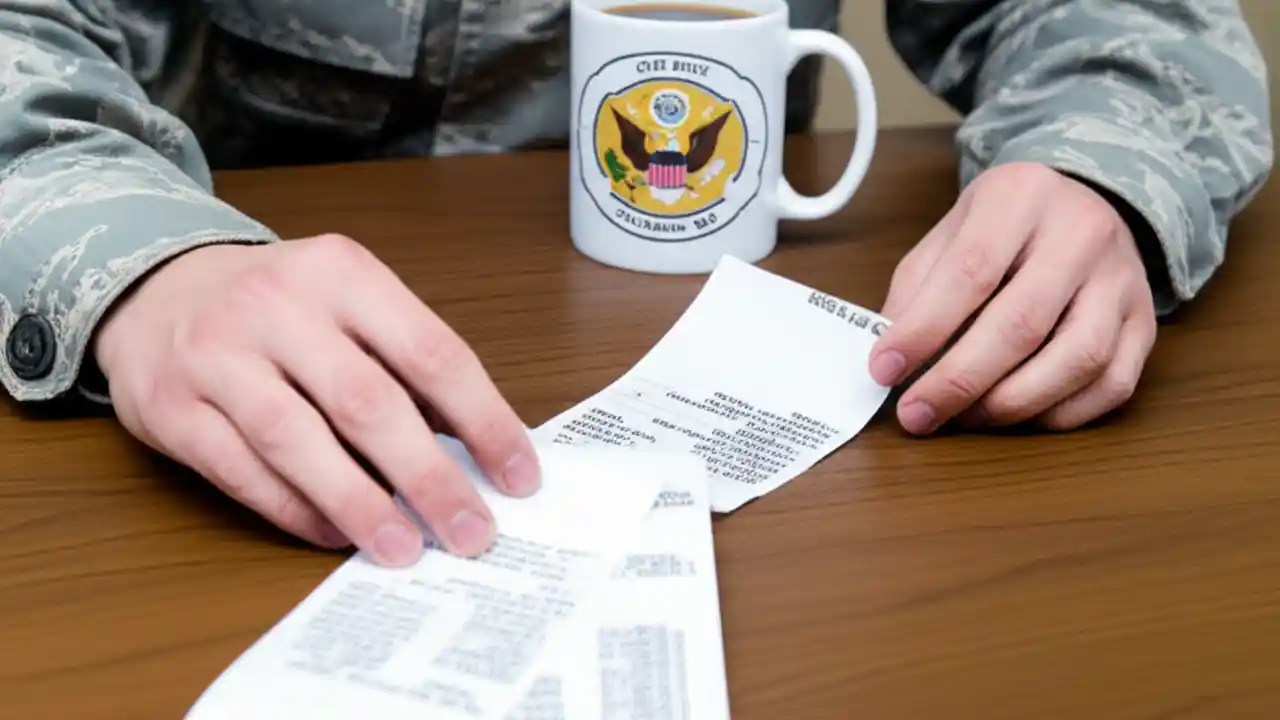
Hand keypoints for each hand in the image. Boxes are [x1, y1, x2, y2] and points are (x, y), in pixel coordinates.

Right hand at [93, 235, 539, 564]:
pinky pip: (243, 472)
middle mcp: (277, 305)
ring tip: (406, 548)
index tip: (519, 475)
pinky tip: (337, 534)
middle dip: (429, 477)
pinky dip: (296, 510)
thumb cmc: (281, 307)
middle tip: (472, 531)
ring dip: (361, 505)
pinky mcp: (170, 406)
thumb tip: (478, 447)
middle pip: (367, 403)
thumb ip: (407, 361)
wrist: (159, 287)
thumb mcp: (350, 302)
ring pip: (298, 442)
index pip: (432, 353)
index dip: (484, 420)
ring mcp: (216, 354)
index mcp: (342, 272)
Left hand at [869, 162, 1156, 433]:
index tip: (884, 370)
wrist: (1081, 206)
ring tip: (964, 418)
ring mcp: (1122, 280)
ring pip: (1077, 359)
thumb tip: (888, 359)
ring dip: (1011, 404)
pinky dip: (1059, 414)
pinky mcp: (1145, 323)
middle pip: (1022, 323)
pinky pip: (1111, 385)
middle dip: (960, 381)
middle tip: (917, 413)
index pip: (969, 273)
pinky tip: (1016, 417)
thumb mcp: (950, 234)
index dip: (923, 330)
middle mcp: (1082, 233)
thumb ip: (916, 290)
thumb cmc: (1003, 229)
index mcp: (1021, 196)